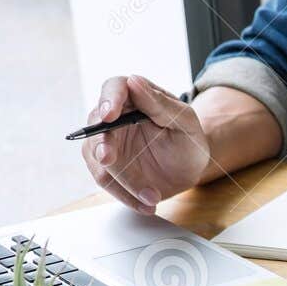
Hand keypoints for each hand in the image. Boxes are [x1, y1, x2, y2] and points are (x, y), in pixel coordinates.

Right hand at [80, 75, 209, 213]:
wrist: (189, 170)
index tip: (109, 114)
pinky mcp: (108, 168)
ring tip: (151, 195)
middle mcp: (114, 117)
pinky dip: (127, 195)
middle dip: (102, 144)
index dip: (108, 99)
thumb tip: (134, 82)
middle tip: (109, 159)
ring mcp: (108, 143)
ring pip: (97, 157)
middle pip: (97, 125)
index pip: (113, 88)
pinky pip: (107, 181)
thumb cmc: (188, 140)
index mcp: (134, 97)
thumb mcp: (185, 121)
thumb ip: (161, 103)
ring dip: (122, 179)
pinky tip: (147, 203)